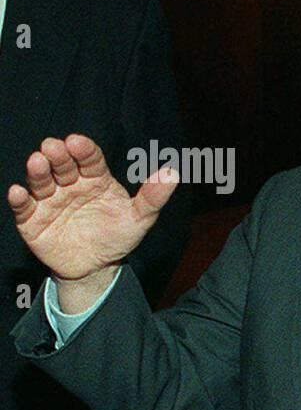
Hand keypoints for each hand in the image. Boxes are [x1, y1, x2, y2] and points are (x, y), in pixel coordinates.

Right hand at [7, 135, 176, 305]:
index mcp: (95, 179)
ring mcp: (49, 201)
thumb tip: (173, 173)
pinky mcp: (32, 220)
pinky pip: (23, 208)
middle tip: (53, 146)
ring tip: (37, 161)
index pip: (89, 160)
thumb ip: (153, 197)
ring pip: (41, 182)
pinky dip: (19, 200)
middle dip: (58, 156)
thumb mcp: (139, 219)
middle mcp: (70, 185)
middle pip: (63, 166)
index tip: (77, 141)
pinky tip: (18, 192)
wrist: (96, 268)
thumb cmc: (117, 236)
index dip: (83, 150)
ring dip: (38, 171)